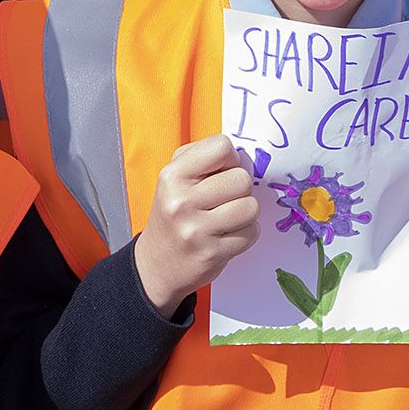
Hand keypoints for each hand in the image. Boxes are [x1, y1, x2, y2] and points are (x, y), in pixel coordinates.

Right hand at [133, 133, 261, 314]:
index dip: (230, 158)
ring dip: (246, 212)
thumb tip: (244, 160)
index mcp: (172, 176)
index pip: (221, 147)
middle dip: (240, 188)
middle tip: (225, 198)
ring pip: (251, 207)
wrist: (157, 263)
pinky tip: (227, 235)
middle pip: (242, 179)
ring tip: (228, 217)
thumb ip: (206, 160)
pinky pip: (251, 233)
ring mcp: (195, 230)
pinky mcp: (211, 253)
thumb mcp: (176, 178)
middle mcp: (180, 202)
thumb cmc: (174, 214)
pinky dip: (246, 233)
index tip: (222, 171)